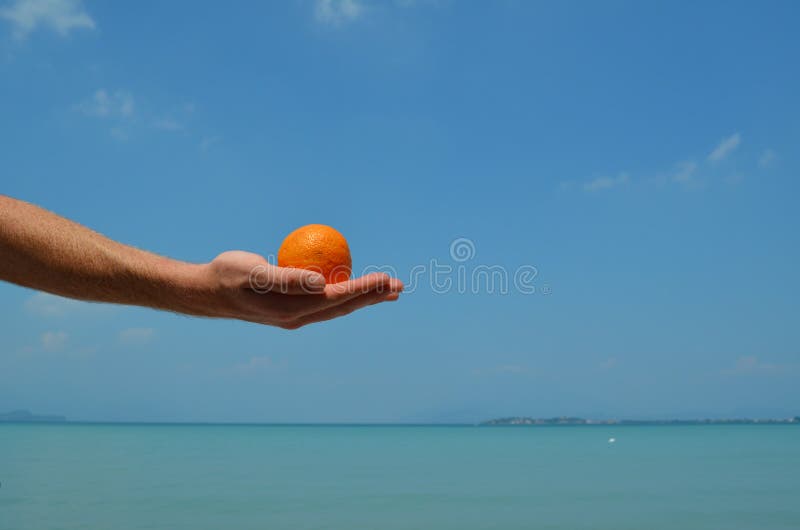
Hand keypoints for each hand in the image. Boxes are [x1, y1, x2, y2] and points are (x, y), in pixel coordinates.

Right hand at [197, 251, 402, 328]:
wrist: (207, 292)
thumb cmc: (228, 275)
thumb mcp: (254, 273)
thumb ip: (287, 278)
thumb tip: (322, 282)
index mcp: (293, 310)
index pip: (337, 298)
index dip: (364, 289)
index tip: (385, 278)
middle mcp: (298, 317)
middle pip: (344, 307)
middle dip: (373, 297)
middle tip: (399, 286)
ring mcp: (295, 316)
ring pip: (337, 307)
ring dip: (363, 298)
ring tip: (387, 289)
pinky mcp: (291, 309)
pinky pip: (324, 301)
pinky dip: (343, 293)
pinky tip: (351, 284)